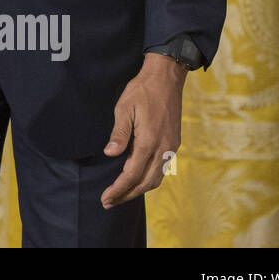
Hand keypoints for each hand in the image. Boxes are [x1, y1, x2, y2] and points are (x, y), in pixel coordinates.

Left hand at [100, 52, 186, 207]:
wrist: (166, 78)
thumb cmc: (142, 90)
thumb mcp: (124, 108)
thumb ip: (119, 133)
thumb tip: (110, 154)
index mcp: (149, 141)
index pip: (132, 174)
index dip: (118, 189)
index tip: (105, 198)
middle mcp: (163, 148)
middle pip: (146, 182)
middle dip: (127, 194)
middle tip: (108, 202)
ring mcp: (171, 146)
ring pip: (156, 178)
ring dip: (138, 189)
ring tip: (121, 194)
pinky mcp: (173, 142)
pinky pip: (161, 168)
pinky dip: (148, 178)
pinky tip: (136, 176)